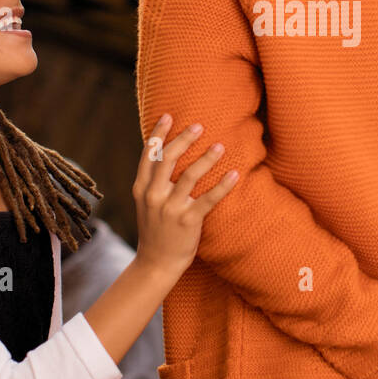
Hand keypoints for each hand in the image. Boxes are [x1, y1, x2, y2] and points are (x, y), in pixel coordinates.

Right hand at [132, 114, 238, 277]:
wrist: (156, 263)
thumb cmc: (156, 228)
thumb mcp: (146, 203)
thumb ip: (153, 181)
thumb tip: (165, 152)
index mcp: (142, 188)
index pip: (149, 155)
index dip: (158, 133)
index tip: (168, 115)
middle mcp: (153, 195)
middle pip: (168, 159)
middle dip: (183, 139)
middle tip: (199, 125)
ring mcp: (170, 208)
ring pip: (189, 176)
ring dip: (206, 158)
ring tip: (220, 146)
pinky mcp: (187, 221)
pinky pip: (208, 200)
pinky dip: (223, 186)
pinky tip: (235, 174)